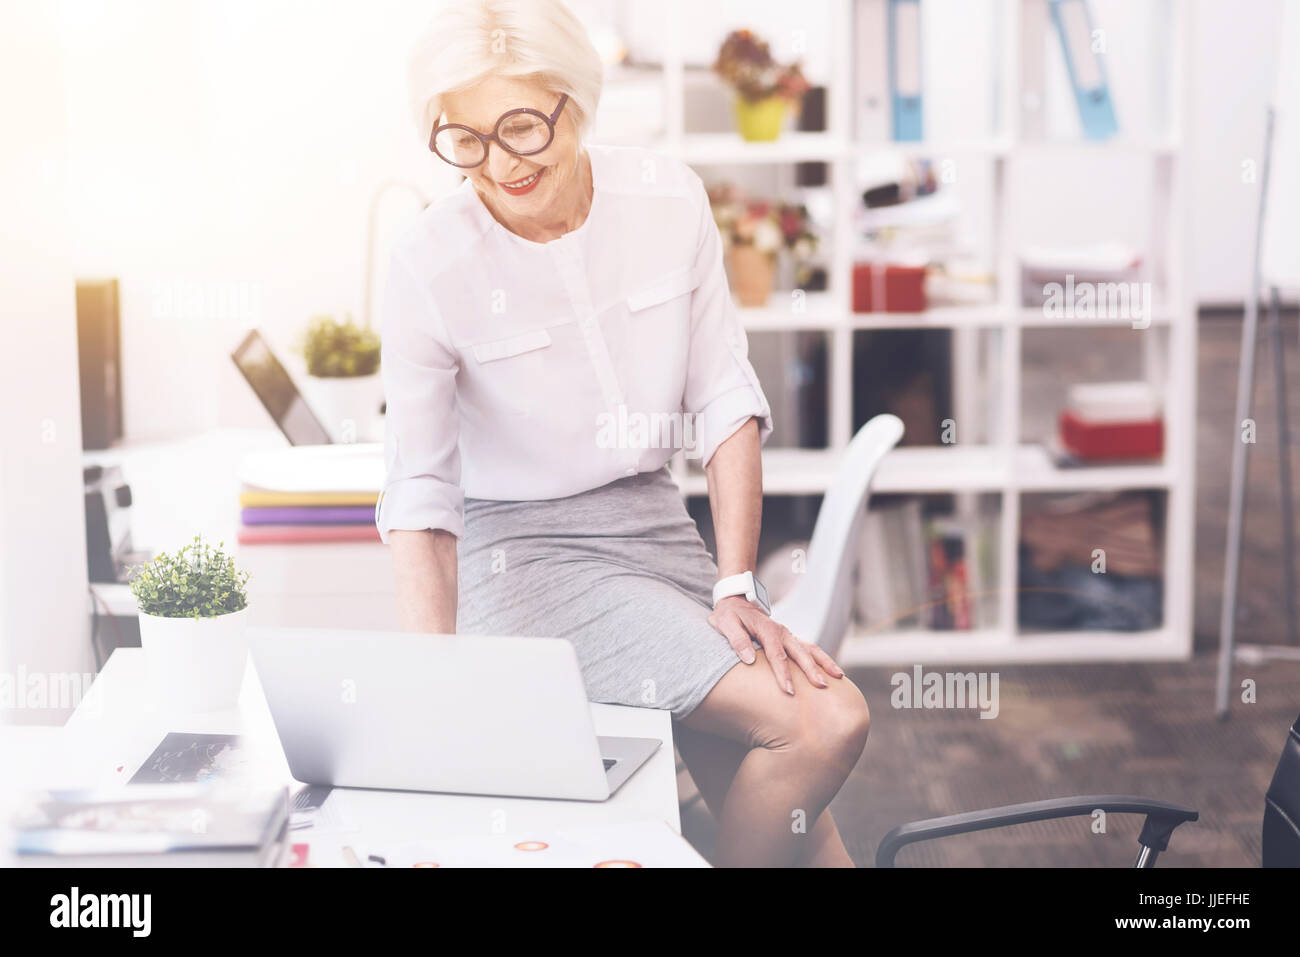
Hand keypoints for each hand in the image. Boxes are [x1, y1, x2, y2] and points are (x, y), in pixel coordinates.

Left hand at [707, 595, 844, 694]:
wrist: (736, 601)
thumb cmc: (729, 615)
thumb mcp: (725, 624)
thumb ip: (737, 640)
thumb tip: (749, 659)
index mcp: (767, 630)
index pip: (777, 655)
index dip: (783, 674)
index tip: (789, 690)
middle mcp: (782, 632)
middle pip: (800, 652)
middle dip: (811, 670)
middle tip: (821, 686)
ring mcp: (788, 635)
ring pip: (810, 648)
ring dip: (824, 662)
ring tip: (838, 676)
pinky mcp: (790, 639)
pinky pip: (809, 648)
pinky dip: (821, 658)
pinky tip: (831, 670)